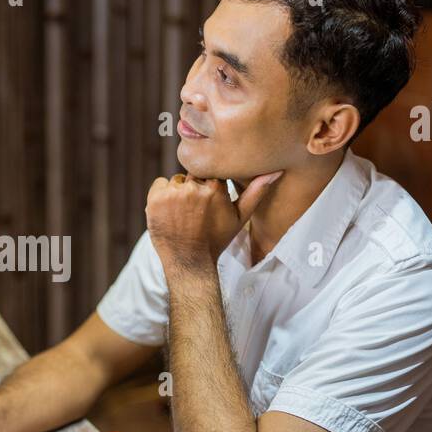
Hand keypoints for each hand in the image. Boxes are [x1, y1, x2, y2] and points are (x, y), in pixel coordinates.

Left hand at [145, 171, 282, 270]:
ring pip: (176, 180)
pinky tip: (169, 212)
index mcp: (215, 188)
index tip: (208, 197)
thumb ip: (256, 191)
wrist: (189, 261)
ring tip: (183, 213)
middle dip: (194, 188)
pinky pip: (159, 183)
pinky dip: (161, 195)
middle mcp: (194, 189)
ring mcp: (173, 194)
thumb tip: (275, 171)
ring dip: (178, 192)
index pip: (211, 170)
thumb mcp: (240, 216)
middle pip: (193, 174)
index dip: (209, 183)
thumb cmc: (217, 239)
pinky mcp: (155, 200)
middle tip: (195, 210)